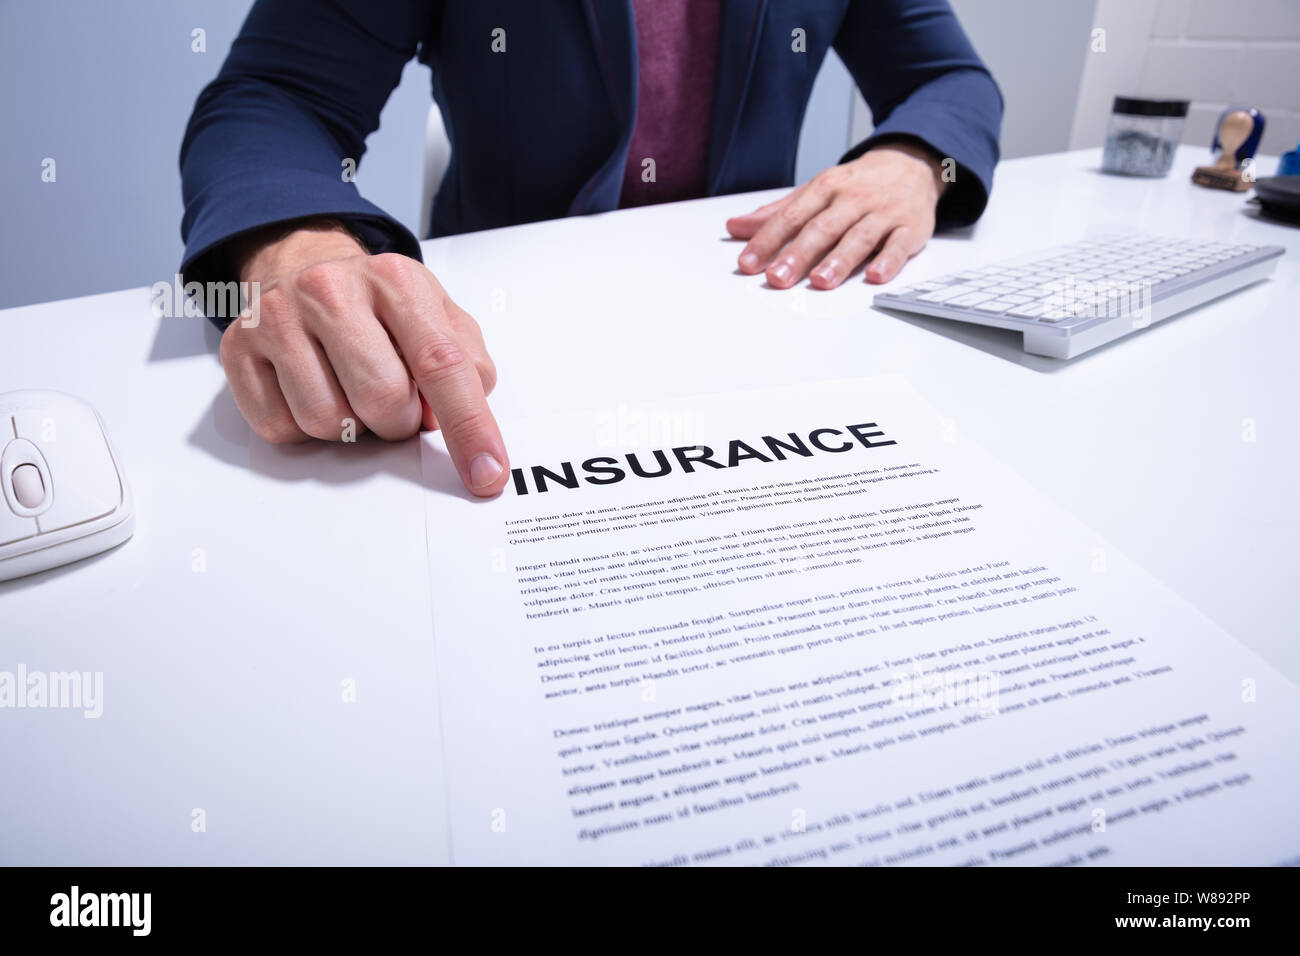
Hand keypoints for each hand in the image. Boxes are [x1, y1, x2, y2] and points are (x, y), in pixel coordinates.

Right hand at [219, 218, 509, 496]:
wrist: (301, 264)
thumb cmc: (377, 305)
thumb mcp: (437, 317)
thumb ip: (465, 366)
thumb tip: (448, 420)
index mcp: (395, 280)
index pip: (441, 364)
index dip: (469, 427)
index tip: (486, 474)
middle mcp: (330, 290)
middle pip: (382, 400)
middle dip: (399, 420)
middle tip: (393, 401)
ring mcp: (277, 317)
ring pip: (328, 421)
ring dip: (351, 426)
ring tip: (350, 390)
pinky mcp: (238, 348)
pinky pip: (281, 428)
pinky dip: (305, 428)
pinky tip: (313, 390)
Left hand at [726, 142, 948, 288]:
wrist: (913, 164)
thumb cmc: (859, 184)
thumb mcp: (816, 190)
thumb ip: (778, 213)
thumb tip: (736, 228)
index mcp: (826, 188)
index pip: (791, 216)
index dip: (767, 240)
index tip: (748, 262)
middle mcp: (852, 199)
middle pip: (822, 228)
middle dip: (798, 253)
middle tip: (778, 278)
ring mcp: (883, 213)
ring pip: (859, 237)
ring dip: (839, 260)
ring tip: (820, 281)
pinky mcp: (910, 228)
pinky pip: (899, 245)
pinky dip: (889, 261)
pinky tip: (875, 276)